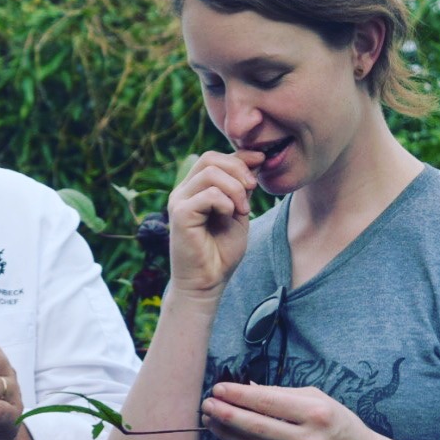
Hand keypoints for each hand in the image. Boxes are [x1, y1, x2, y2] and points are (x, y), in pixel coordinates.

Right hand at [168, 149, 263, 296]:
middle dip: (238, 169)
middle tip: (252, 190)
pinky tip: (230, 216)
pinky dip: (226, 202)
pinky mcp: (180, 214)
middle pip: (210, 158)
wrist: (208, 282)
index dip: (239, 157)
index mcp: (194, 189)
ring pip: (210, 173)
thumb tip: (256, 158)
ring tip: (243, 209)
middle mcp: (183, 191)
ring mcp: (178, 201)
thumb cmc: (221, 252)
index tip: (261, 162)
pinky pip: (209, 194)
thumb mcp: (238, 212)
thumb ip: (242, 187)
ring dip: (235, 188)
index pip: (213, 158)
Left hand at [201, 381, 383, 439]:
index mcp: (315, 413)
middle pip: (257, 426)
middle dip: (227, 414)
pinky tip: (227, 436)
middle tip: (206, 404)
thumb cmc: (338, 423)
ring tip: (209, 419)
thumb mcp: (317, 399)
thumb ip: (281, 394)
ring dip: (227, 433)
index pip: (268, 402)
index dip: (239, 395)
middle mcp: (308, 439)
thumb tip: (246, 388)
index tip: (219, 388)